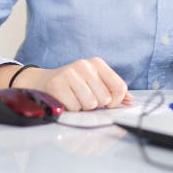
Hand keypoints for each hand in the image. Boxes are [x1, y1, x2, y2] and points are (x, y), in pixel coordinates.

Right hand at [14, 57, 131, 111]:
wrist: (42, 82)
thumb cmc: (72, 84)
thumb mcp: (94, 82)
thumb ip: (114, 91)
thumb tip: (130, 101)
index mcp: (97, 63)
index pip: (119, 87)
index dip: (115, 101)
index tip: (107, 103)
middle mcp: (85, 65)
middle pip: (105, 98)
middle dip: (95, 104)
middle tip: (83, 97)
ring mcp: (70, 73)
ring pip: (90, 104)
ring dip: (82, 107)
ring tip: (74, 98)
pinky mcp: (58, 84)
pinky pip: (75, 107)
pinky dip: (71, 109)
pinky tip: (65, 100)